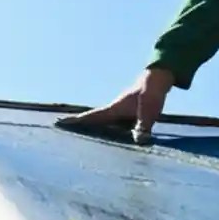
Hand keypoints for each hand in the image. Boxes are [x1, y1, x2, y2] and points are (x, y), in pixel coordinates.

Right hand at [56, 66, 175, 136]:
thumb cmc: (152, 93)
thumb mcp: (149, 111)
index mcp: (115, 109)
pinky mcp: (128, 112)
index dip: (76, 121)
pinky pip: (114, 122)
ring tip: (76, 131)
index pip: (92, 116)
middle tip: (59, 125)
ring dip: (90, 125)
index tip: (59, 122)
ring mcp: (121, 110)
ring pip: (102, 121)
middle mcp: (114, 110)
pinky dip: (106, 127)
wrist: (159, 78)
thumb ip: (143, 126)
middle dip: (77, 123)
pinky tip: (107, 134)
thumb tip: (138, 141)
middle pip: (92, 118)